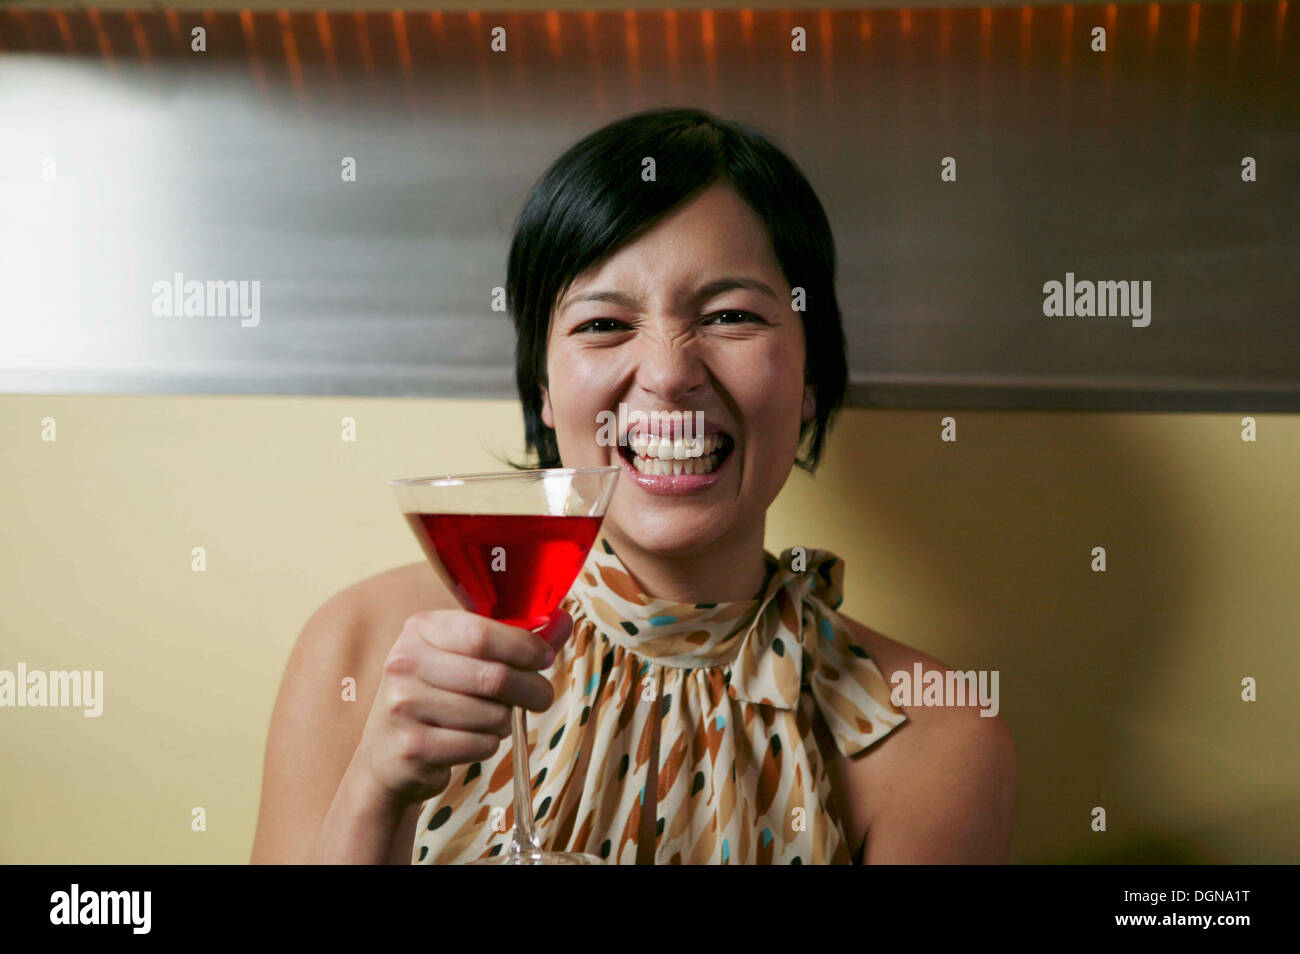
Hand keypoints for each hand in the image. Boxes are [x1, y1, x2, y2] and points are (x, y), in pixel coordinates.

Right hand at [350, 607, 572, 807]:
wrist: (387, 754)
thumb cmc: (438, 696)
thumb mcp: (468, 658)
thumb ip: (517, 641)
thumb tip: (563, 619)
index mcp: (420, 629)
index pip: (482, 633)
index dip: (524, 647)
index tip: (544, 659)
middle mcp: (404, 662)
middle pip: (493, 677)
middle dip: (531, 690)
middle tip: (541, 697)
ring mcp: (403, 706)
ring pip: (491, 715)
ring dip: (505, 721)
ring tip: (490, 719)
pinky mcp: (410, 747)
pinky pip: (478, 746)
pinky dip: (487, 745)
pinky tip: (468, 740)